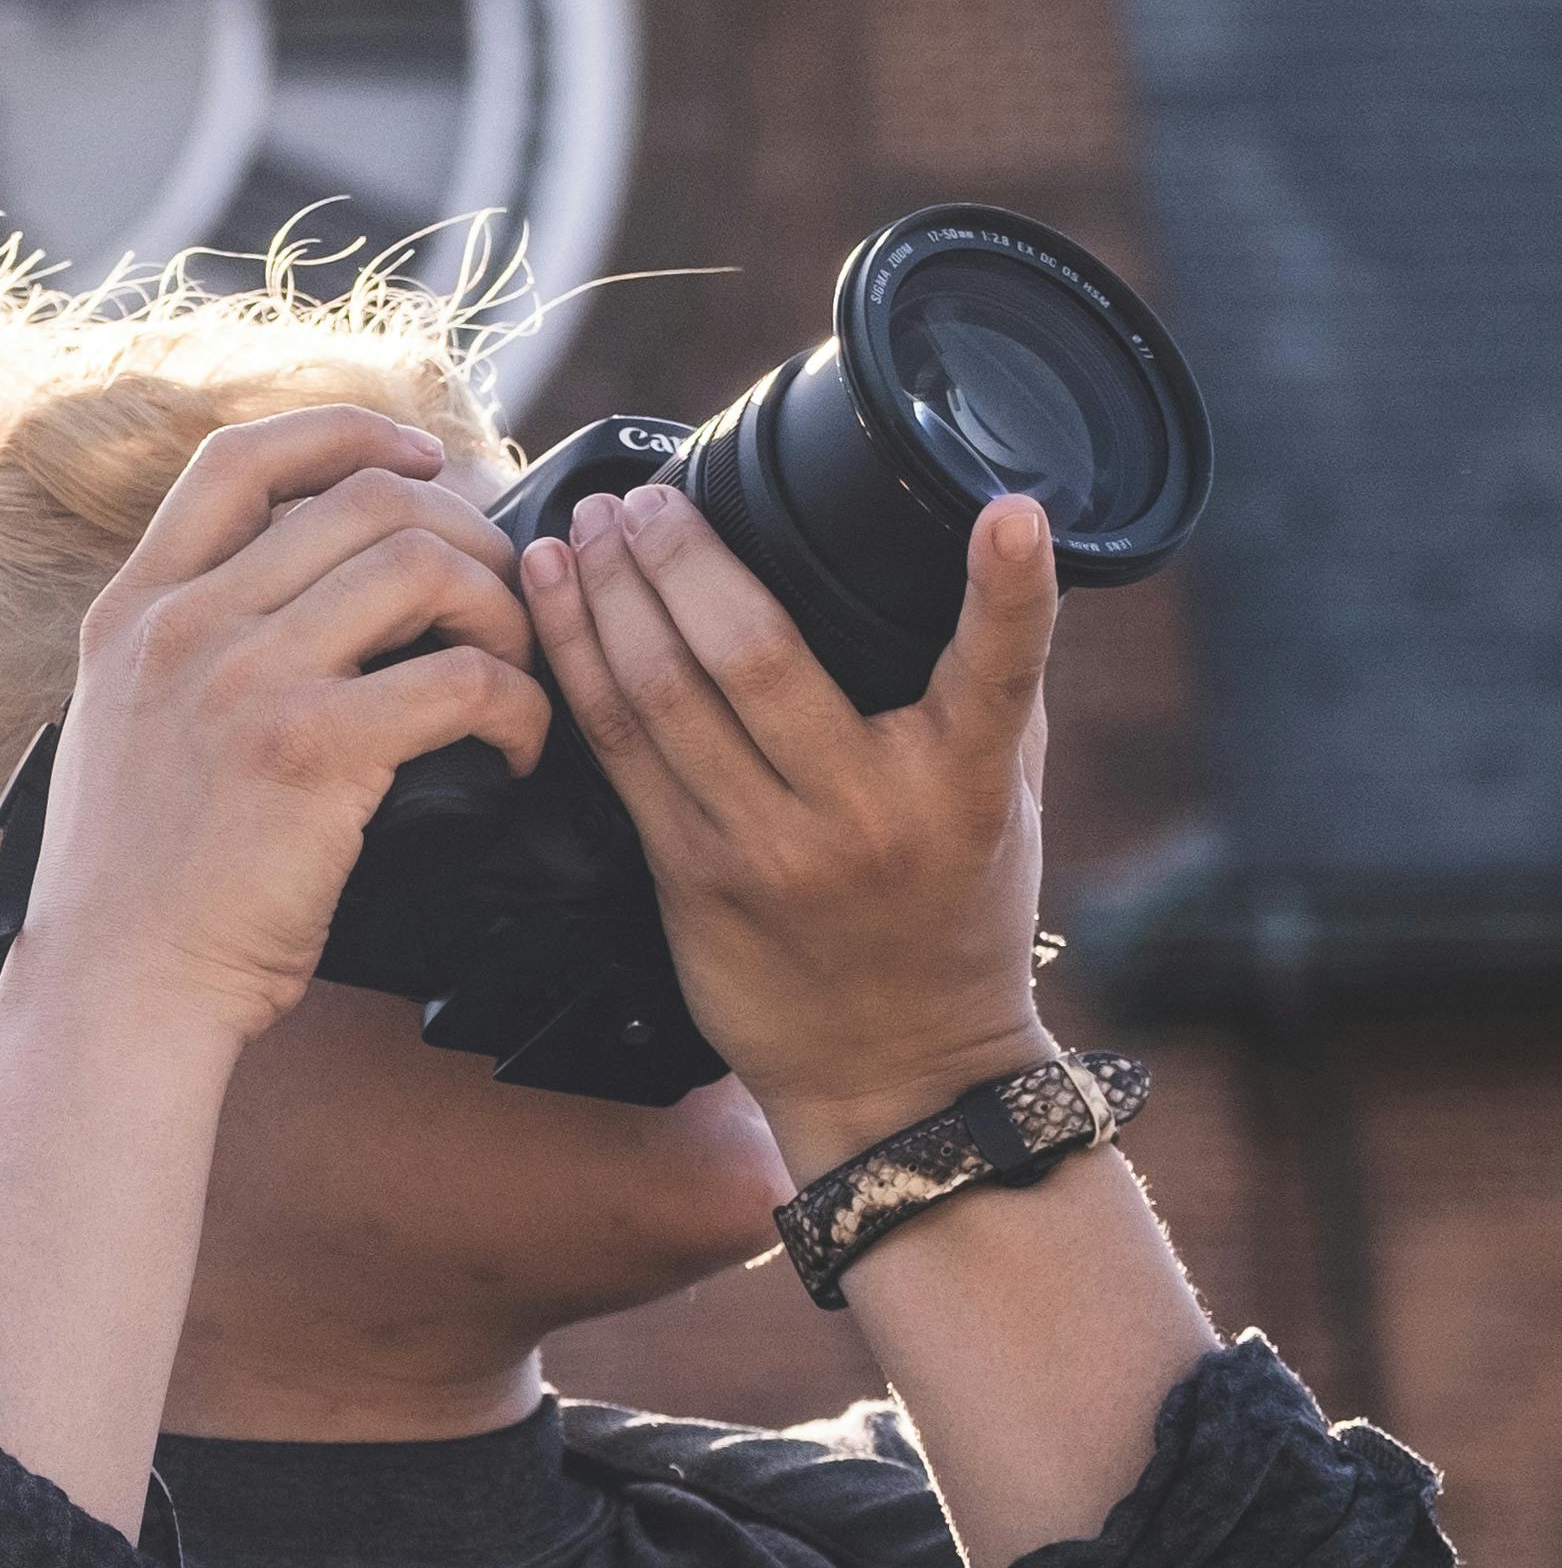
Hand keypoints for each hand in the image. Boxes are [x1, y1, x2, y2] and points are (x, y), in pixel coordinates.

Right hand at [28, 407, 551, 1053]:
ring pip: (423, 566)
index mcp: (134, 611)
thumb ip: (186, 654)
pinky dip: (517, 706)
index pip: (241, 457)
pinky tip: (518, 749)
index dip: (348, 433)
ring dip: (500, 611)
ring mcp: (244, 680)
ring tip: (514, 672)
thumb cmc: (135, 893)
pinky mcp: (310, 751)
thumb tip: (303, 602)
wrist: (115, 993)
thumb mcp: (122, 732)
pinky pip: (458, 681)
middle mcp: (184, 625)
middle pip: (365, 500)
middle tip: (497, 601)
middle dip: (463, 534)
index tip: (421, 459)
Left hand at [521, 481, 1060, 1172]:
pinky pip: (619, 757)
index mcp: (962, 783)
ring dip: (605, 600)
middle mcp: (860, 813)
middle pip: (750, 657)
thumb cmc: (955, 916)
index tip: (1012, 515)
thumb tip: (991, 544)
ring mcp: (763, 851)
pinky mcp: (690, 880)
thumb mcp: (1004, 796)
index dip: (1010, 590)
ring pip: (660, 700)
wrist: (897, 1073)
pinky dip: (581, 669)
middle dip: (680, 557)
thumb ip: (988, 685)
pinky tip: (555, 610)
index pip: (996, 671)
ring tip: (581, 529)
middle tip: (642, 494)